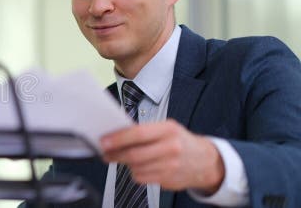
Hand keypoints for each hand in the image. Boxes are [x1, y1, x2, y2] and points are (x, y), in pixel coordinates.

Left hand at [100, 119, 223, 192]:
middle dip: (115, 155)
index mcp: (168, 129)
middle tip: (106, 153)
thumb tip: (116, 134)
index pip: (138, 133)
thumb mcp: (166, 129)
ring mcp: (170, 165)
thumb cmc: (179, 141)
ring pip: (136, 168)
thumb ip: (144, 131)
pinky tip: (140, 167)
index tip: (104, 142)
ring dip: (125, 164)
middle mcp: (171, 147)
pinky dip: (135, 173)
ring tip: (125, 159)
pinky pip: (141, 178)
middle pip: (134, 154)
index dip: (118, 139)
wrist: (203, 161)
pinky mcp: (168, 179)